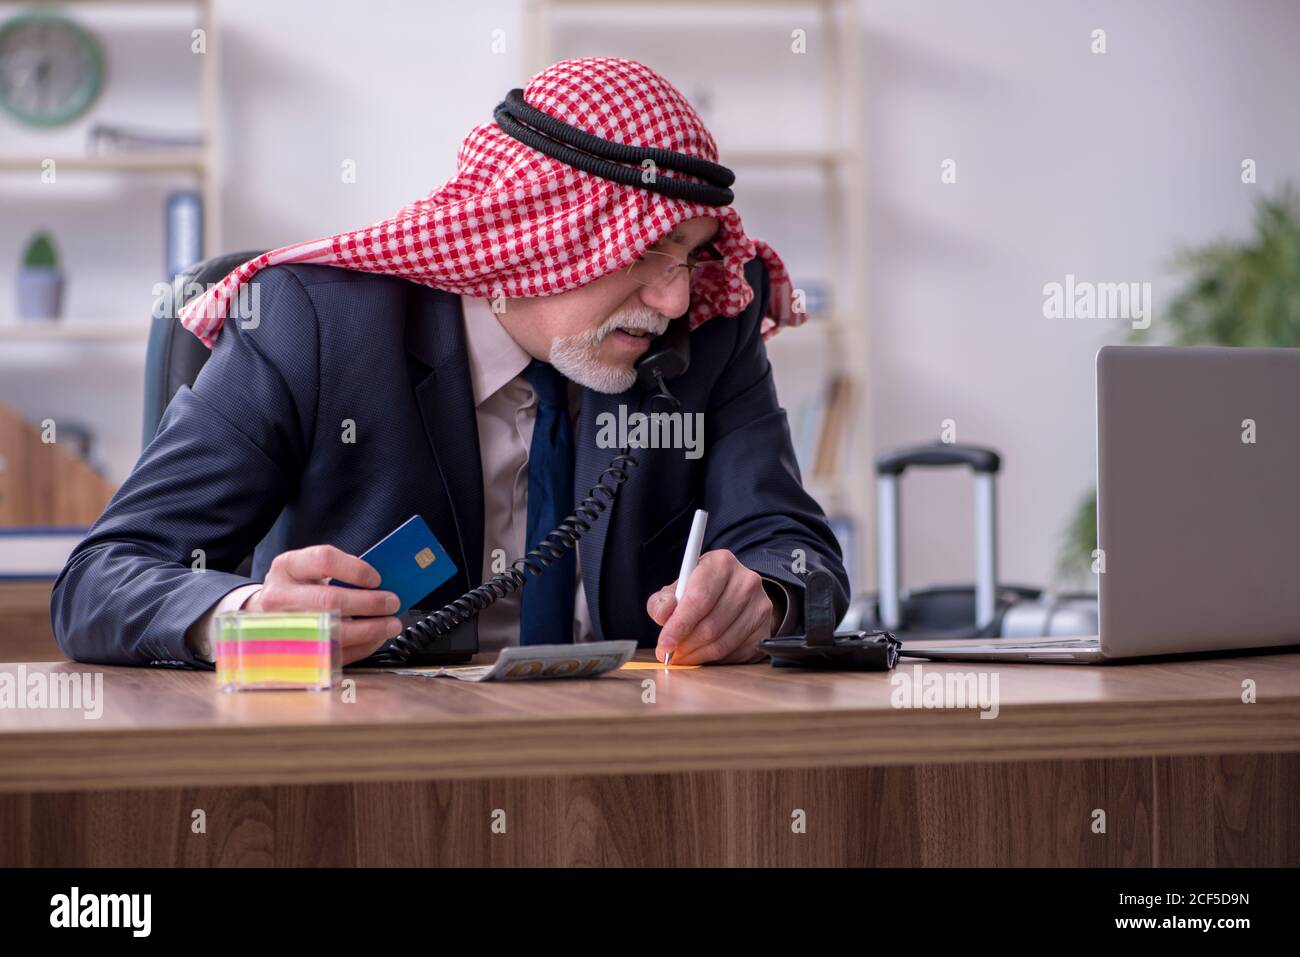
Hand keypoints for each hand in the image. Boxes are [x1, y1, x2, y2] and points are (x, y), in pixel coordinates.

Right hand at [247, 544, 402, 664]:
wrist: (265, 613)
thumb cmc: (299, 587)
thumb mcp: (311, 568)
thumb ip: (342, 570)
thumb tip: (383, 583)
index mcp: (287, 567)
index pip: (323, 560)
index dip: (355, 569)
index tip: (377, 579)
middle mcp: (278, 597)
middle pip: (329, 600)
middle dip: (369, 603)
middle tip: (392, 602)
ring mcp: (282, 628)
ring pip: (332, 631)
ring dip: (370, 629)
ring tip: (391, 624)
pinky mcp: (292, 652)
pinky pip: (334, 654)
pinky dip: (362, 647)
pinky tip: (376, 638)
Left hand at [646, 550, 776, 664]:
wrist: (735, 593)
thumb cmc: (702, 589)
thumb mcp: (679, 587)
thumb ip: (663, 600)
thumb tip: (662, 616)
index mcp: (721, 563)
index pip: (699, 599)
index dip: (679, 625)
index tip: (664, 644)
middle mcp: (746, 581)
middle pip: (710, 626)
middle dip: (685, 645)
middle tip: (669, 654)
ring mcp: (760, 606)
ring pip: (721, 644)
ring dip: (696, 655)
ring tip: (682, 656)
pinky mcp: (764, 630)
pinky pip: (734, 654)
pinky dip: (712, 660)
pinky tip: (701, 653)